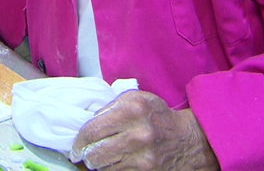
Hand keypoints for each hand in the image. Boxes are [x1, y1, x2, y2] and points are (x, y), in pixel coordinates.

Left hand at [70, 90, 218, 169]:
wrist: (187, 140)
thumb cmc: (156, 117)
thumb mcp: (136, 100)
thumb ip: (110, 106)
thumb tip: (85, 122)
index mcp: (132, 110)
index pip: (91, 130)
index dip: (79, 141)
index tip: (76, 146)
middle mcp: (138, 134)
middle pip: (94, 154)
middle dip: (87, 155)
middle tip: (87, 154)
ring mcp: (143, 157)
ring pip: (104, 167)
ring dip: (101, 164)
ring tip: (105, 157)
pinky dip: (114, 170)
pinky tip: (119, 162)